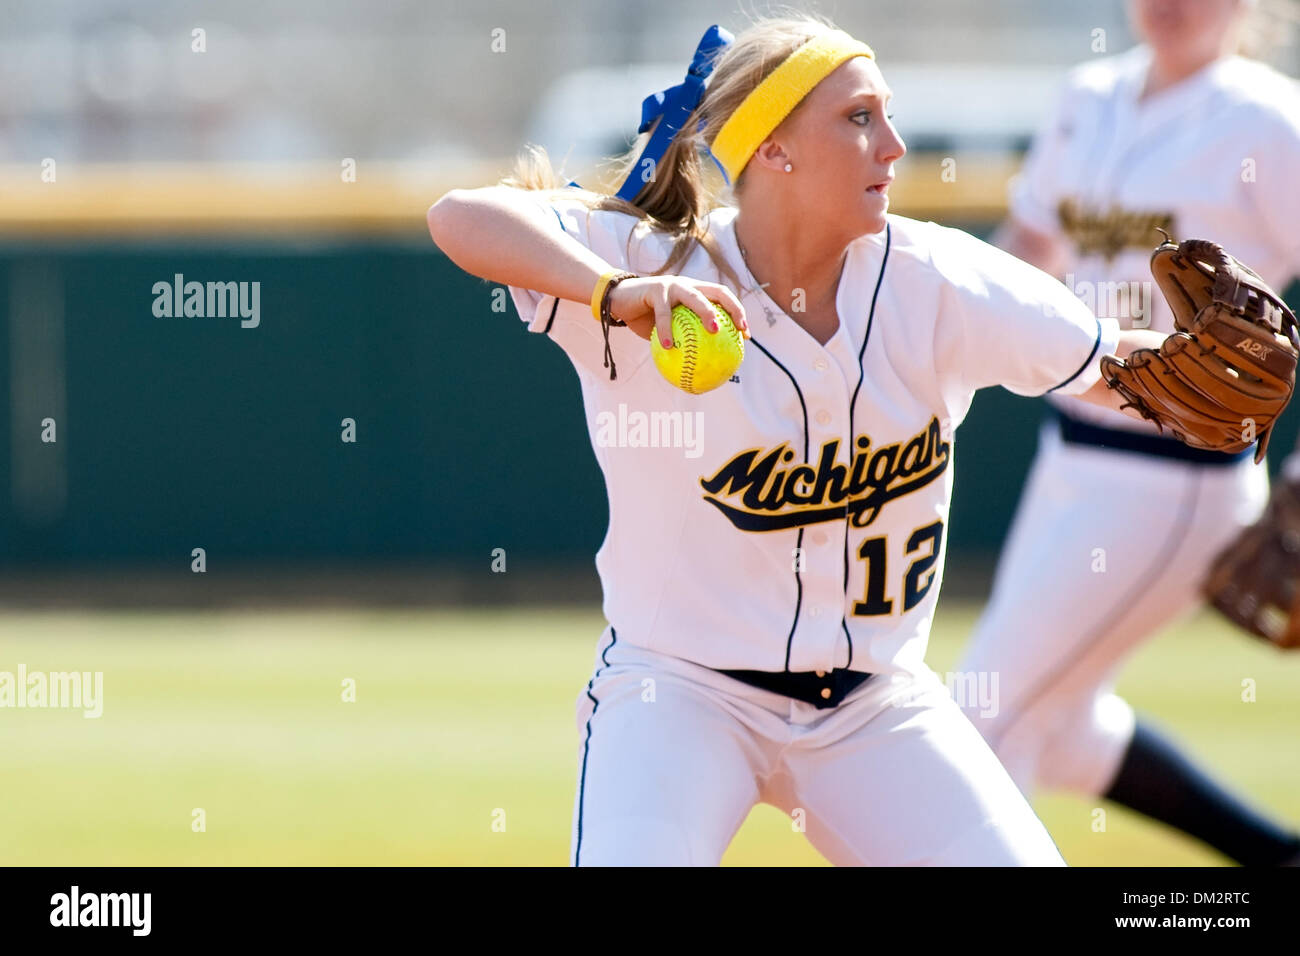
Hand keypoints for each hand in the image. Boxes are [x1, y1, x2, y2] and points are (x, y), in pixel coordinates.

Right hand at [606, 275, 748, 347]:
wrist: (617, 300)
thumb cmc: (644, 318)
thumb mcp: (666, 330)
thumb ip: (683, 340)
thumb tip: (700, 368)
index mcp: (695, 292)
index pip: (723, 299)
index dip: (738, 314)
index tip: (746, 335)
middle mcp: (688, 285)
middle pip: (718, 292)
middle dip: (733, 308)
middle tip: (739, 330)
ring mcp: (672, 285)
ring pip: (695, 297)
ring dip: (707, 312)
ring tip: (714, 330)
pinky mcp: (655, 290)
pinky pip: (664, 314)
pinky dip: (667, 330)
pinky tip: (670, 347)